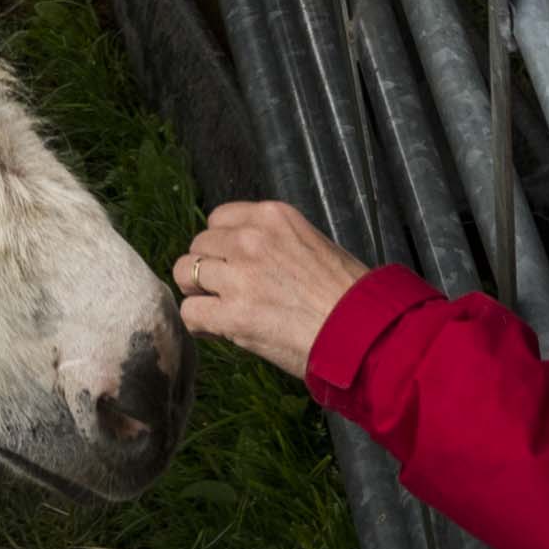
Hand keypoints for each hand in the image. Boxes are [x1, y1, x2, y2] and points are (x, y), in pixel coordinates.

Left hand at [174, 200, 367, 378]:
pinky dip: (199, 324)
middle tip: (226, 292)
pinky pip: (190, 312)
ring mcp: (240, 275)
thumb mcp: (312, 244)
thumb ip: (273, 242)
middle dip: (209, 269)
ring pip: (186, 273)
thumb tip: (242, 255)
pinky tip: (217, 331)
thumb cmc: (346, 295)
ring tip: (218, 310)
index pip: (219, 219)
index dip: (222, 245)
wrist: (362, 332)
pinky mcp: (233, 314)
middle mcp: (251, 238)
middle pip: (199, 245)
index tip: (233, 265)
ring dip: (199, 293)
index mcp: (272, 216)